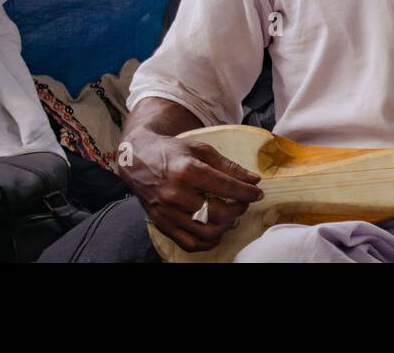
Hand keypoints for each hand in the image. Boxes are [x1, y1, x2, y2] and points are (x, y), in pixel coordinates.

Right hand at [120, 127, 262, 252]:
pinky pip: (189, 243)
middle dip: (239, 209)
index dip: (247, 192)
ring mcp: (167, 212)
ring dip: (226, 226)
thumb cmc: (171, 152)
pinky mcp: (162, 224)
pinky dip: (207, 242)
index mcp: (188, 171)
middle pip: (219, 213)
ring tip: (230, 214)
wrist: (136, 159)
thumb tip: (253, 180)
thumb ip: (228, 166)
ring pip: (206, 232)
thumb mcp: (200, 150)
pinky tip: (216, 231)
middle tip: (243, 202)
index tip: (257, 193)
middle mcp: (176, 194)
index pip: (226, 187)